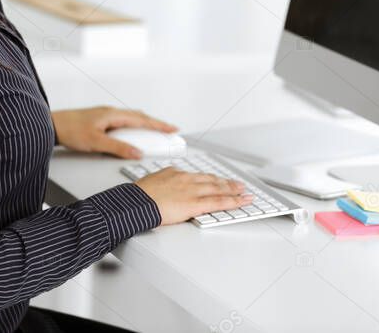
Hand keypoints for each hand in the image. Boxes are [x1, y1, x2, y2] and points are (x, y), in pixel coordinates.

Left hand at [51, 106, 176, 158]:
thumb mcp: (96, 142)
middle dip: (156, 124)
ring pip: (131, 118)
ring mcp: (105, 115)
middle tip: (170, 132)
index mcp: (113, 114)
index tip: (173, 129)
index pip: (142, 119)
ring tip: (156, 133)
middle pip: (140, 117)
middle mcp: (111, 113)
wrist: (52, 125)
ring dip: (145, 125)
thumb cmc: (70, 130)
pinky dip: (134, 127)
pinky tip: (132, 135)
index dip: (159, 125)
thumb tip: (137, 153)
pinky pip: (123, 122)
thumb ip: (118, 148)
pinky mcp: (100, 121)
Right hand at [134, 168, 253, 225]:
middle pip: (212, 180)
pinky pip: (219, 202)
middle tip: (239, 184)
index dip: (212, 179)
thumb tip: (165, 184)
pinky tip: (242, 201)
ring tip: (244, 192)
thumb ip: (163, 182)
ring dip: (234, 191)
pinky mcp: (195, 203)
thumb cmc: (137, 196)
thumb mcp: (151, 182)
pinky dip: (233, 201)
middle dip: (227, 183)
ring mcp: (192, 191)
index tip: (219, 180)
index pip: (198, 176)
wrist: (134, 202)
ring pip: (219, 189)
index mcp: (175, 173)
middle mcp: (186, 179)